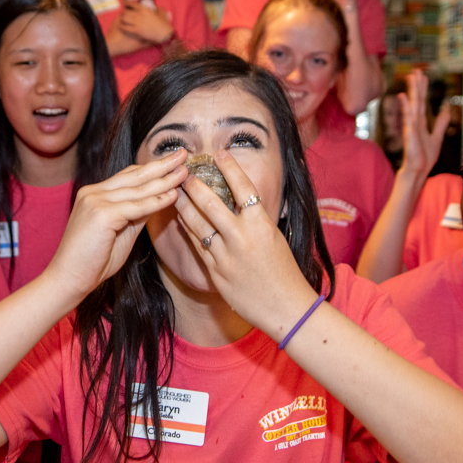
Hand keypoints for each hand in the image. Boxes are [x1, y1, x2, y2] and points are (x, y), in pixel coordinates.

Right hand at [40, 151, 189, 303]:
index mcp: (94, 194)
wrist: (68, 279)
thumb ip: (136, 214)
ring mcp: (96, 201)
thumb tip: (159, 201)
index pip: (128, 176)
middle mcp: (93, 192)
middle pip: (134, 175)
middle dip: (161, 165)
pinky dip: (157, 201)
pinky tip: (173, 195)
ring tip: (184, 171)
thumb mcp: (120, 232)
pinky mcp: (102, 214)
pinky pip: (136, 206)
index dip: (151, 168)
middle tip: (183, 154)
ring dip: (164, 180)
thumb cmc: (93, 261)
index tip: (172, 163)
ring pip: (138, 189)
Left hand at [117, 1, 174, 45]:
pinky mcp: (136, 30)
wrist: (164, 33)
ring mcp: (137, 22)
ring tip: (121, 20)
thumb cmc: (164, 22)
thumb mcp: (161, 12)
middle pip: (125, 11)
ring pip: (124, 19)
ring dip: (121, 19)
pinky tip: (122, 27)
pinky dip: (122, 26)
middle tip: (122, 14)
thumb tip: (156, 7)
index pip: (131, 3)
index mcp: (144, 9)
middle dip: (122, 12)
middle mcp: (139, 14)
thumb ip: (157, 8)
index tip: (122, 1)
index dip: (125, 2)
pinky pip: (125, 27)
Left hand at [175, 148, 318, 330]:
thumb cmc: (284, 271)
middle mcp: (242, 238)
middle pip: (212, 204)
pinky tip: (181, 218)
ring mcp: (226, 256)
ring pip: (198, 224)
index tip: (219, 154)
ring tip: (177, 191)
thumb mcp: (275, 238)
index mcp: (262, 226)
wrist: (286, 308)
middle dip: (196, 186)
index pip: (243, 188)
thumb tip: (245, 199)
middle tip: (186, 173)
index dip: (230, 168)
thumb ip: (257, 220)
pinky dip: (188, 229)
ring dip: (185, 205)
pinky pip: (197, 245)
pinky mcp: (215, 272)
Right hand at [396, 71, 449, 181]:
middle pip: (417, 99)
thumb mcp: (437, 137)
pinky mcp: (409, 133)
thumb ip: (441, 123)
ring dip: (412, 91)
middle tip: (416, 70)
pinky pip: (408, 118)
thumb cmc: (425, 157)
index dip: (422, 88)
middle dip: (417, 85)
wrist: (419, 171)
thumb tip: (447, 110)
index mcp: (421, 122)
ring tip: (412, 77)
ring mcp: (411, 127)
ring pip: (413, 104)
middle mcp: (415, 122)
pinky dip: (406, 107)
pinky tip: (403, 96)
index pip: (422, 101)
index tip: (422, 75)